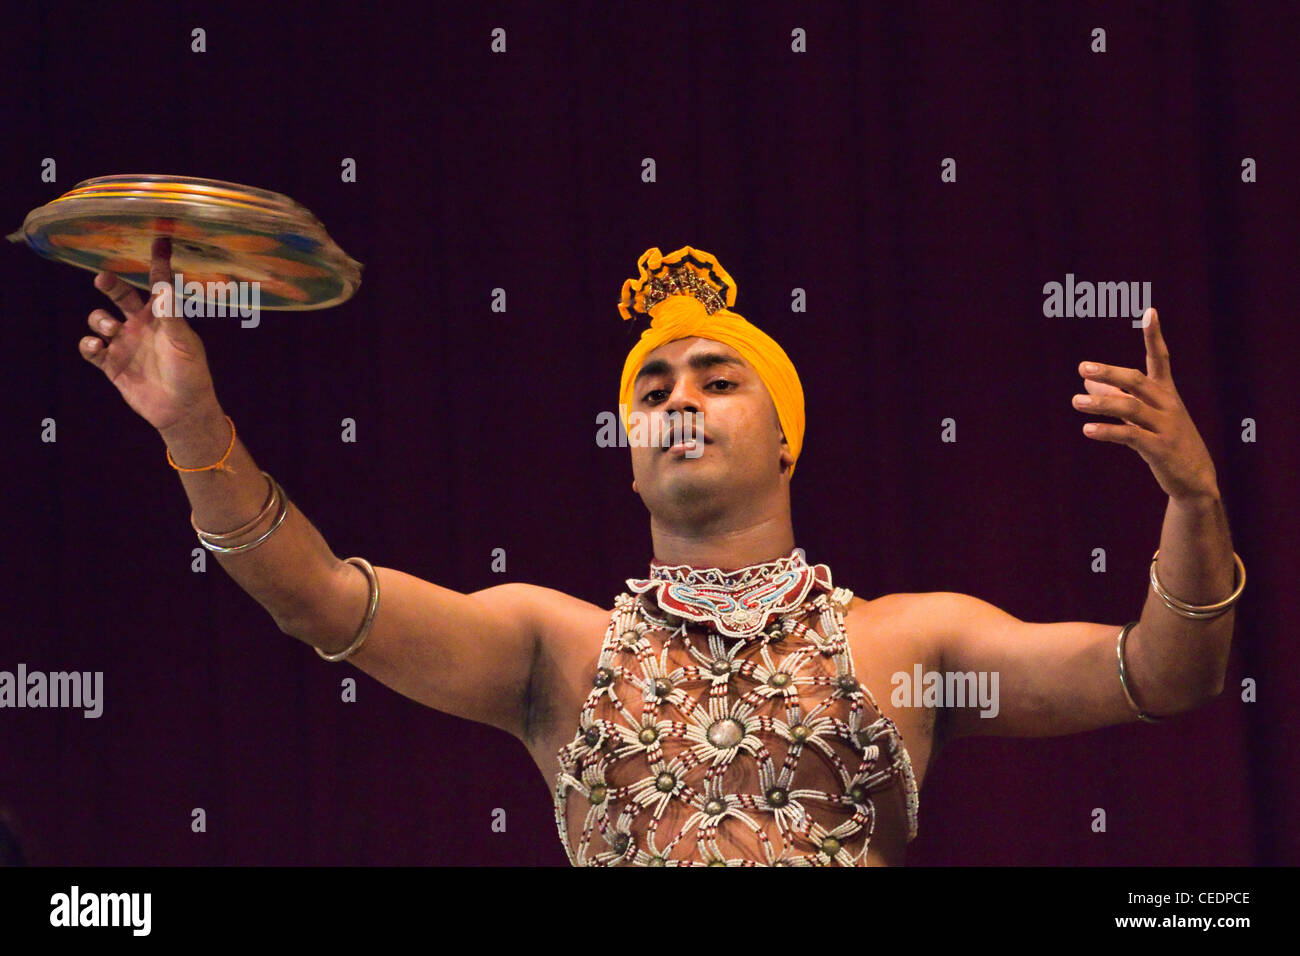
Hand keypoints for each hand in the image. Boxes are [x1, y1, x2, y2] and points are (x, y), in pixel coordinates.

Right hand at [79, 237, 220, 432]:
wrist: (182, 410)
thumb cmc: (191, 374)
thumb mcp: (184, 343)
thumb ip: (172, 316)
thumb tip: (164, 286)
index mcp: (163, 317)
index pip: (158, 284)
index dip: (158, 262)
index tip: (160, 239)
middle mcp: (140, 325)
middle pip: (119, 295)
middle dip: (110, 285)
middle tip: (103, 278)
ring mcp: (124, 343)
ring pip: (100, 319)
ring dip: (100, 320)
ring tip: (111, 330)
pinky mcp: (111, 364)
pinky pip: (90, 348)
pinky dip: (89, 345)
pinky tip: (98, 347)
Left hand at [1073, 307, 1219, 502]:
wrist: (1196, 478)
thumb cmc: (1166, 440)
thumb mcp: (1144, 416)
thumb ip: (1116, 397)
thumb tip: (1087, 383)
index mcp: (1166, 392)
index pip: (1161, 358)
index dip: (1155, 336)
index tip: (1150, 311)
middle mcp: (1168, 404)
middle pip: (1137, 382)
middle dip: (1110, 373)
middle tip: (1083, 368)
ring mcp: (1165, 427)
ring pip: (1131, 409)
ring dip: (1101, 404)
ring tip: (1076, 402)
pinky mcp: (1159, 449)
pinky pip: (1130, 436)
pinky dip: (1108, 431)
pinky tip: (1087, 429)